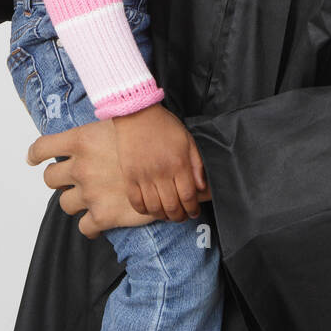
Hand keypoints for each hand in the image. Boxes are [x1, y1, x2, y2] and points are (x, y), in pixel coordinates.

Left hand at [27, 120, 209, 238]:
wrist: (172, 166)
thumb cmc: (149, 138)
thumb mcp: (119, 124)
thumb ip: (100, 131)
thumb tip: (96, 131)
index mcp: (82, 140)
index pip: (43, 147)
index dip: (35, 154)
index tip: (33, 159)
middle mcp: (81, 166)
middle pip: (50, 178)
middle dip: (59, 179)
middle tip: (73, 178)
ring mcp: (90, 193)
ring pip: (64, 203)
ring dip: (73, 201)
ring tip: (88, 198)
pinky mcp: (102, 215)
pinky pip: (84, 227)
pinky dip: (89, 225)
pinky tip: (96, 222)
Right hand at [113, 104, 207, 221]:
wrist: (137, 113)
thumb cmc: (164, 125)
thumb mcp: (188, 140)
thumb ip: (197, 164)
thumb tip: (201, 187)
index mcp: (179, 164)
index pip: (188, 196)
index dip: (193, 209)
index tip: (193, 212)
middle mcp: (162, 173)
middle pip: (172, 206)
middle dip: (179, 216)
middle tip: (181, 216)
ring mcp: (144, 176)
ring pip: (155, 208)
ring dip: (163, 216)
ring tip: (167, 215)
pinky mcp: (129, 176)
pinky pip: (136, 202)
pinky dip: (144, 210)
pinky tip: (150, 209)